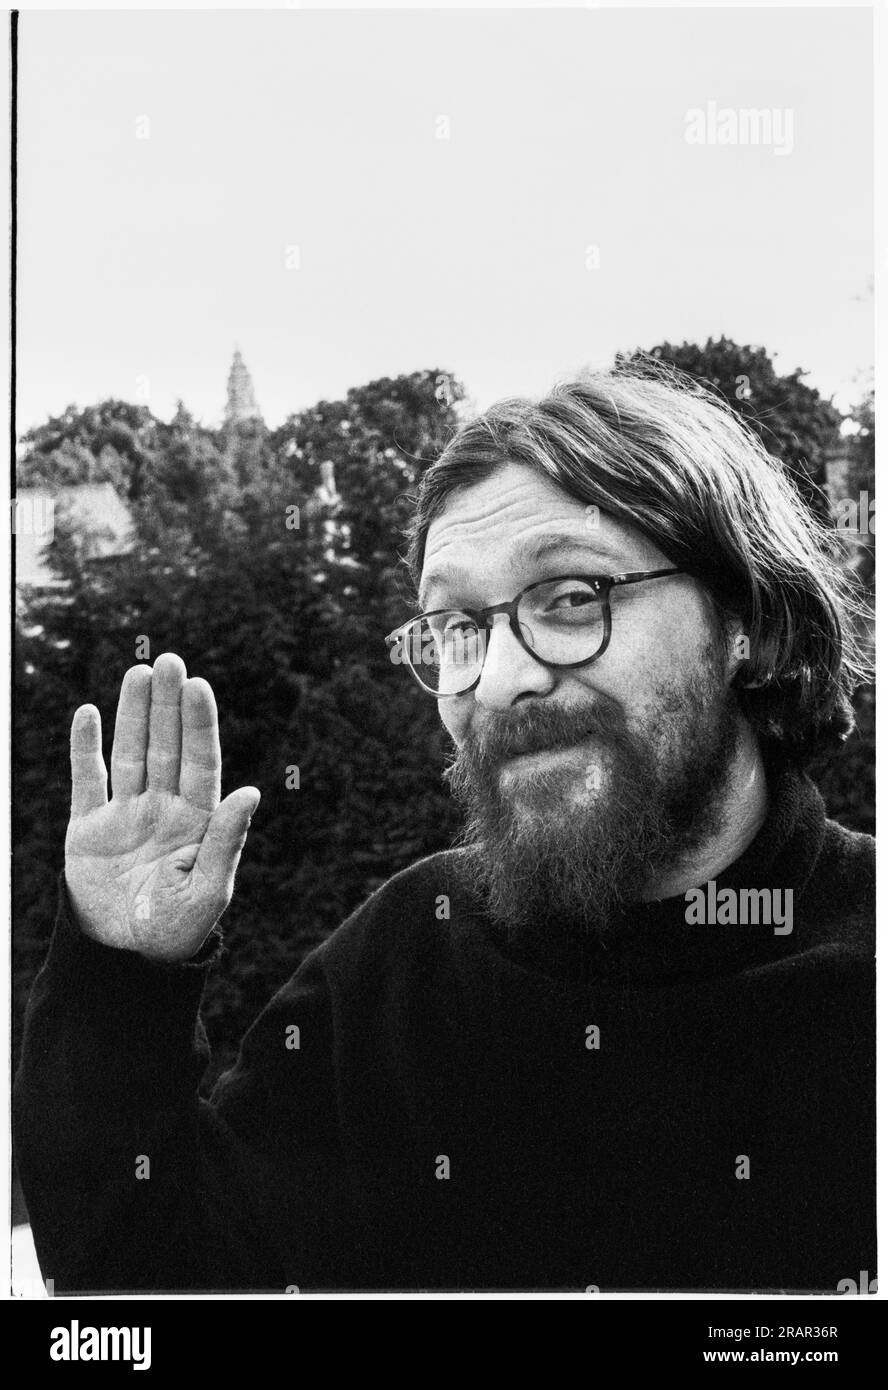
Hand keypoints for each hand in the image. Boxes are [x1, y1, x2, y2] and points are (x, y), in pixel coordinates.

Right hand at [65, 652, 259, 961]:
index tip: (198, 687)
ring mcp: (125, 814)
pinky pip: (86, 780)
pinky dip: (85, 747)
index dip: (199, 724)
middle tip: (169, 661)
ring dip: (133, 714)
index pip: (199, 761)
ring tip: (138, 673)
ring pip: (129, 753)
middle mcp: (163, 808)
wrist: (127, 961)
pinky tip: (89, 713)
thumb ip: (226, 839)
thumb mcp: (209, 889)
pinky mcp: (88, 828)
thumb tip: (251, 791)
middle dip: (167, 706)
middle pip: (165, 746)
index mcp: (198, 821)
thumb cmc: (178, 930)